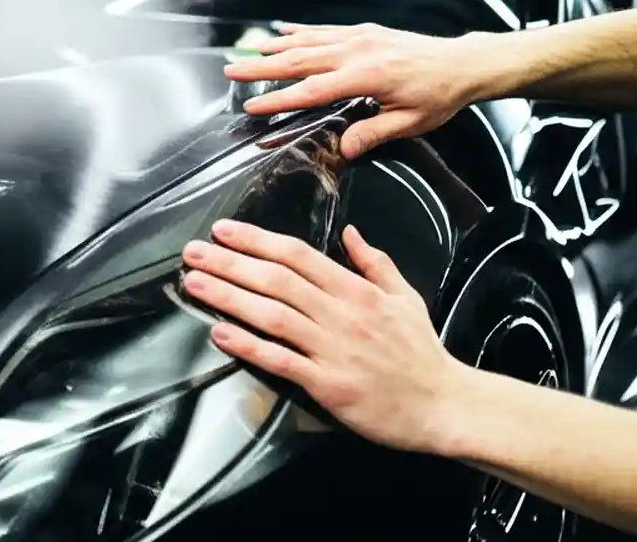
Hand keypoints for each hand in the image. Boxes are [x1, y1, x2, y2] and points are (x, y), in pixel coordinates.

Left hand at [180, 219, 474, 454]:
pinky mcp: (327, 384)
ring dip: (229, 297)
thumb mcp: (405, 296)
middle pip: (276, 280)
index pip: (297, 255)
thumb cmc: (422, 353)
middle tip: (194, 251)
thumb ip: (375, 263)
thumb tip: (351, 233)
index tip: (225, 231)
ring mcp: (332, 349)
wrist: (442, 405)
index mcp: (356, 290)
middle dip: (230, 263)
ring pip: (272, 315)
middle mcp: (340, 314)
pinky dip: (248, 345)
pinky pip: (280, 360)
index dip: (257, 240)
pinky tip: (220, 333)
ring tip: (195, 284)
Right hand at [226, 22, 507, 158]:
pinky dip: (302, 31)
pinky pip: (326, 30)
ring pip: (308, 42)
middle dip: (262, 67)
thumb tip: (343, 149)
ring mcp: (360, 38)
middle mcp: (357, 52)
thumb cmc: (438, 95)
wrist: (461, 64)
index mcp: (365, 77)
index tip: (253, 106)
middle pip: (299, 60)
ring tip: (249, 53)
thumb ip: (373, 134)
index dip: (278, 100)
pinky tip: (284, 32)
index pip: (311, 91)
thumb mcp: (409, 123)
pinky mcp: (365, 32)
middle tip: (232, 71)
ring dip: (276, 47)